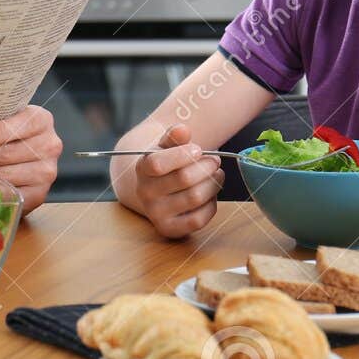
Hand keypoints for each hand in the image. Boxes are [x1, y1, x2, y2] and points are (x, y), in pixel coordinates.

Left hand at [0, 105, 61, 214]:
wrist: (22, 159)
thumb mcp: (0, 122)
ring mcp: (45, 173)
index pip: (20, 124)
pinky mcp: (38, 195)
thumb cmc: (4, 135)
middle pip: (4, 154)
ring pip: (1, 176)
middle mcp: (49, 145)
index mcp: (41, 120)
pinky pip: (6, 196)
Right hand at [130, 124, 223, 238]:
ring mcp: (156, 214)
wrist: (156, 190)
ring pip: (195, 197)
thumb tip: (182, 129)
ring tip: (217, 175)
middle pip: (184, 179)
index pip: (158, 163)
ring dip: (213, 183)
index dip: (182, 155)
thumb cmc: (167, 163)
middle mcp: (145, 193)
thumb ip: (174, 136)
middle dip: (207, 166)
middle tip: (215, 161)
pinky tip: (210, 195)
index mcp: (142, 168)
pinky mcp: (170, 229)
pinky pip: (199, 219)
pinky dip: (211, 205)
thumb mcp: (166, 146)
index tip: (198, 149)